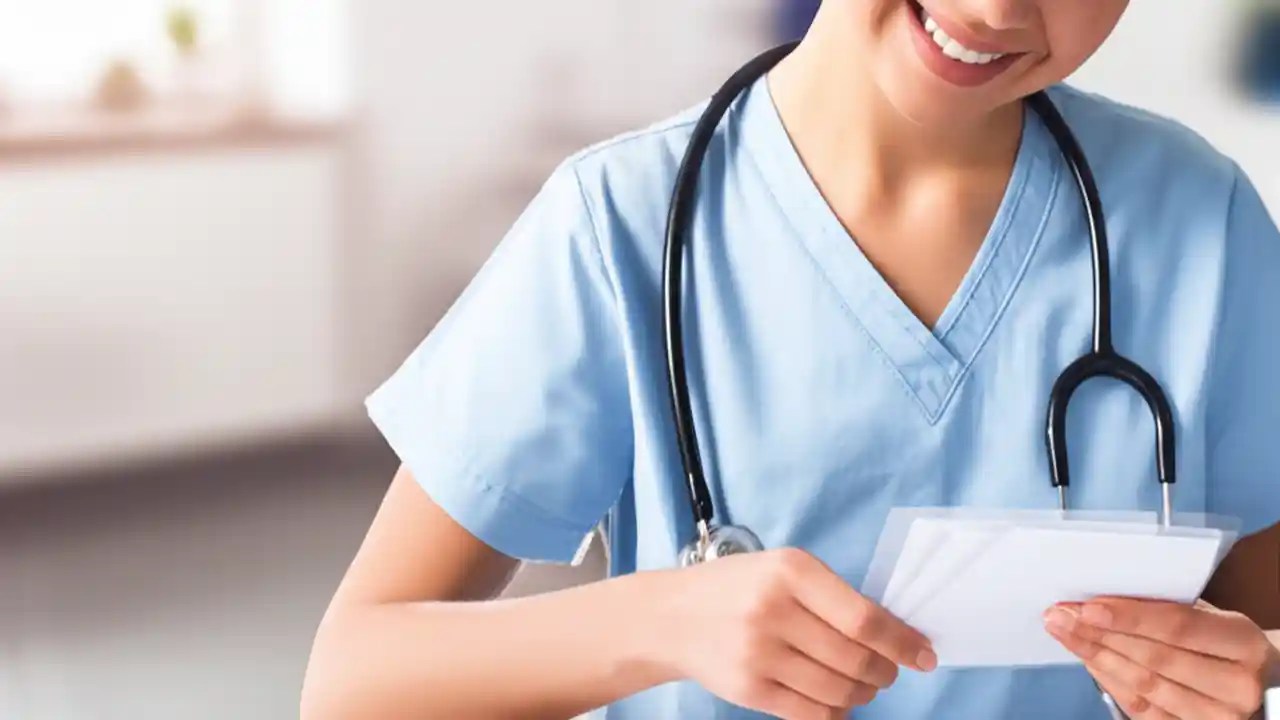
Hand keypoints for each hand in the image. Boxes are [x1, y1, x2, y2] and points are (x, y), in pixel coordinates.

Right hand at [653, 548, 935, 719]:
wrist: (672, 616)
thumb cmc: (740, 589)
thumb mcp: (783, 570)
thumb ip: (834, 596)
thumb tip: (897, 635)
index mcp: (790, 571)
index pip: (864, 619)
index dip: (902, 643)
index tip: (924, 655)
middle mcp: (773, 610)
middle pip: (856, 660)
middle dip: (884, 672)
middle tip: (888, 672)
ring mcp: (758, 653)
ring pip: (838, 690)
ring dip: (862, 693)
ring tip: (861, 685)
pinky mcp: (748, 689)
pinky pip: (811, 713)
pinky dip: (835, 711)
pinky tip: (835, 699)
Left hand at [1045, 598, 1276, 718]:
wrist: (1259, 678)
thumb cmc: (1223, 638)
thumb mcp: (1210, 615)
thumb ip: (1167, 607)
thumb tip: (1102, 597)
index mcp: (1243, 643)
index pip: (1179, 627)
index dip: (1130, 617)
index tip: (1087, 606)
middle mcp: (1236, 685)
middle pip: (1154, 659)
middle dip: (1100, 635)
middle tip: (1060, 616)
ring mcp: (1216, 716)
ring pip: (1144, 686)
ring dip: (1096, 657)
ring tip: (1066, 633)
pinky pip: (1141, 709)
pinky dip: (1109, 682)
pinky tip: (1089, 660)